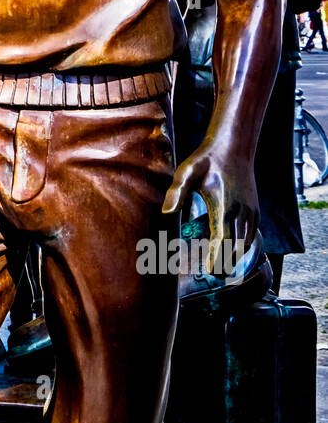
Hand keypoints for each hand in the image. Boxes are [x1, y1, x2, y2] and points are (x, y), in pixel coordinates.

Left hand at [162, 143, 257, 273]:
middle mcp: (241, 212)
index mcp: (224, 207)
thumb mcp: (188, 172)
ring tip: (223, 268)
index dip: (218, 258)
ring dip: (236, 255)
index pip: (223, 240)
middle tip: (214, 276)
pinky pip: (252, 233)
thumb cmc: (207, 159)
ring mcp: (251, 211)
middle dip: (227, 262)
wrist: (233, 145)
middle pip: (237, 247)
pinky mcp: (254, 208)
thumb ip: (177, 192)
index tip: (212, 272)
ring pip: (247, 242)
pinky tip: (234, 249)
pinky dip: (244, 244)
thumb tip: (166, 213)